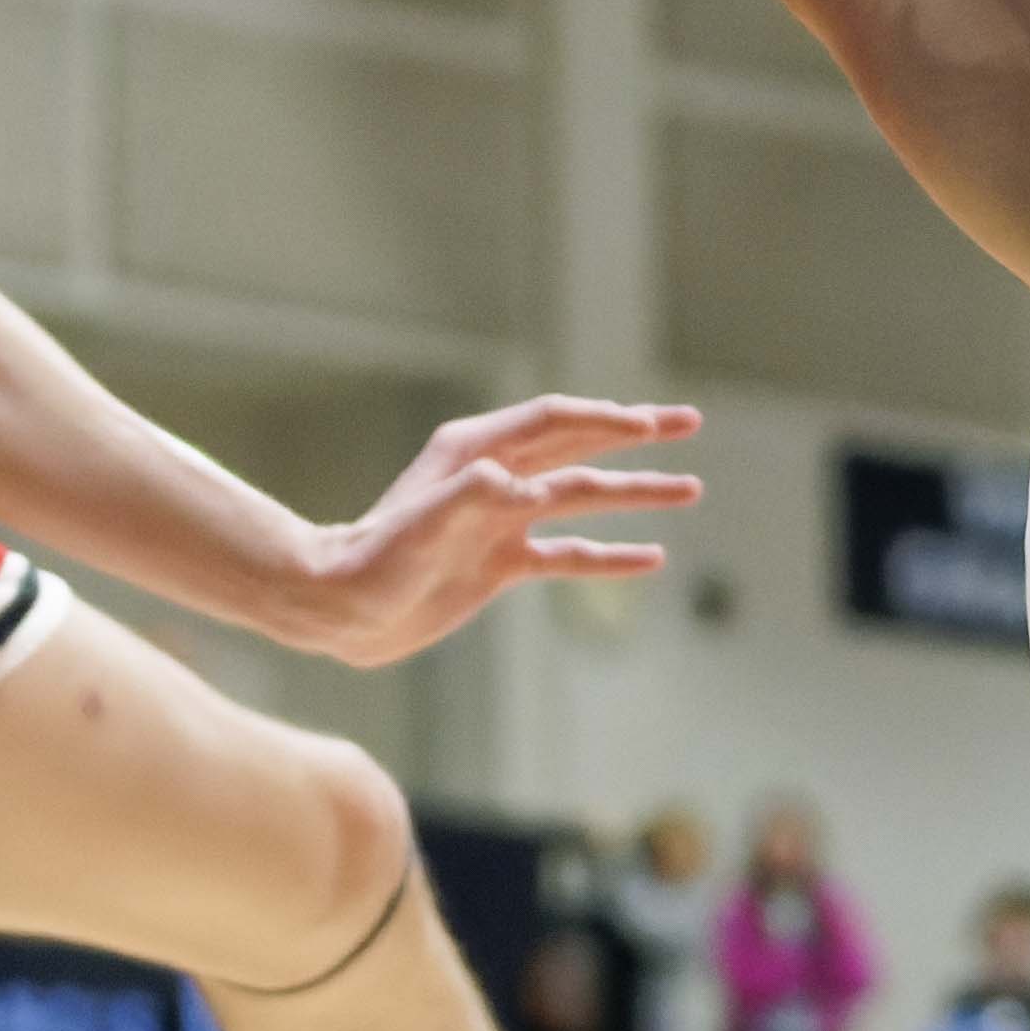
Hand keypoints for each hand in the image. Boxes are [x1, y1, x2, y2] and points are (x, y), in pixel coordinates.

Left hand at [280, 394, 703, 666]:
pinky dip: (610, 555)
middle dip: (636, 433)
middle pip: (579, 445)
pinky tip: (651, 558)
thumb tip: (526, 487)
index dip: (604, 420)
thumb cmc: (372, 563)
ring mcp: (501, 521)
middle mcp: (494, 478)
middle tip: (690, 422)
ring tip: (691, 488)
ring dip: (637, 492)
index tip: (651, 425)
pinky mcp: (499, 564)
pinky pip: (568, 554)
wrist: (338, 610)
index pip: (554, 422)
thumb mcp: (421, 527)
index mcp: (475, 453)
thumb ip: (470, 498)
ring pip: (584, 498)